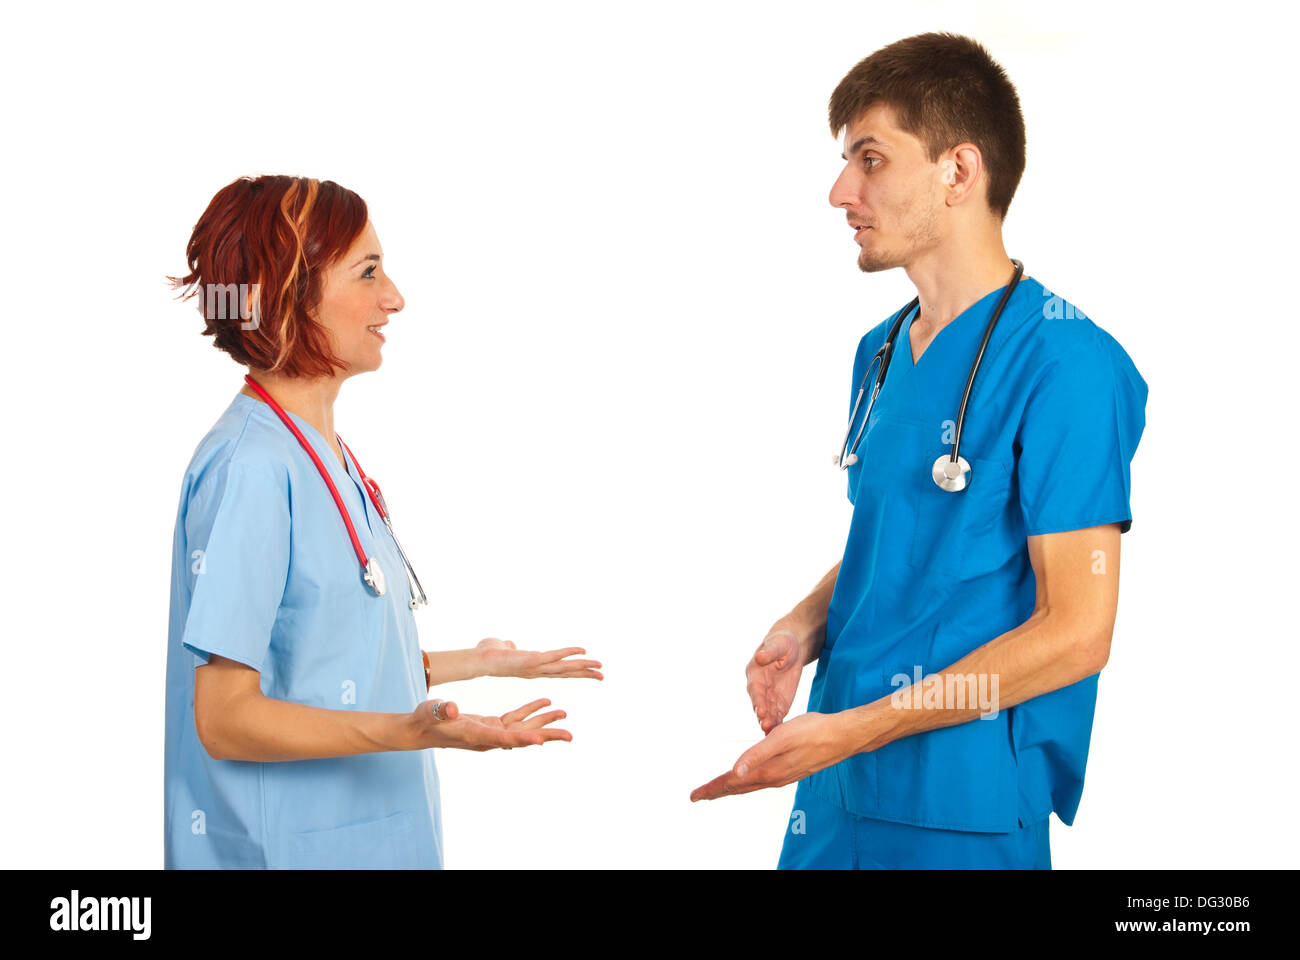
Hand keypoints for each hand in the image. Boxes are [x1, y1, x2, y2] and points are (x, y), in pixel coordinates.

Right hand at [409, 697, 571, 751]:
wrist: (420, 729)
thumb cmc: (424, 720)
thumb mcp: (430, 711)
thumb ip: (442, 710)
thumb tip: (452, 709)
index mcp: (475, 735)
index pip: (503, 739)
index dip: (523, 740)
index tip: (542, 741)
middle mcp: (487, 738)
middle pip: (522, 737)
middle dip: (546, 735)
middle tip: (570, 735)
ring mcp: (490, 732)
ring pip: (523, 728)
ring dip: (543, 722)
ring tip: (565, 715)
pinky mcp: (491, 725)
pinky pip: (515, 719)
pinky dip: (530, 711)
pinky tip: (545, 703)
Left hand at [475, 638, 602, 680]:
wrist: (478, 659)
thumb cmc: (487, 654)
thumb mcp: (503, 649)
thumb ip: (510, 647)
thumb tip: (510, 645)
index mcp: (533, 669)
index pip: (558, 671)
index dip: (574, 672)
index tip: (589, 672)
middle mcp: (537, 671)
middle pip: (566, 672)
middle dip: (585, 674)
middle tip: (602, 676)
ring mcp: (536, 667)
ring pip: (564, 667)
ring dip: (583, 667)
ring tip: (600, 668)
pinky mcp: (532, 660)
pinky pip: (553, 656)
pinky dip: (568, 653)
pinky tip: (582, 651)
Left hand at [689, 712, 849, 800]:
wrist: (843, 736)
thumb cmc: (813, 731)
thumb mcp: (781, 738)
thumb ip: (756, 755)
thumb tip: (734, 773)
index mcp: (768, 770)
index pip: (732, 782)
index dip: (712, 788)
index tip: (694, 795)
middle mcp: (774, 777)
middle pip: (738, 787)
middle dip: (717, 791)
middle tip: (698, 796)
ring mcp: (783, 775)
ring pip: (750, 785)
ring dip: (731, 788)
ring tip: (717, 790)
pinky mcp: (791, 770)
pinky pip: (762, 781)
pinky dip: (748, 783)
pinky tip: (748, 779)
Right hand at [746, 629, 804, 733]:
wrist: (790, 648)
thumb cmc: (782, 642)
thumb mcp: (778, 644)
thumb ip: (769, 652)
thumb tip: (759, 656)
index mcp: (755, 672)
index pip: (756, 689)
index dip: (758, 700)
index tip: (761, 711)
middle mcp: (758, 686)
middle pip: (759, 703)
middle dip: (762, 715)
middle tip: (765, 726)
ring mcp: (768, 695)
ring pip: (767, 712)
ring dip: (769, 722)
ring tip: (771, 733)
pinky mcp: (778, 701)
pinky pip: (776, 714)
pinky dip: (777, 723)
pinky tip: (779, 733)